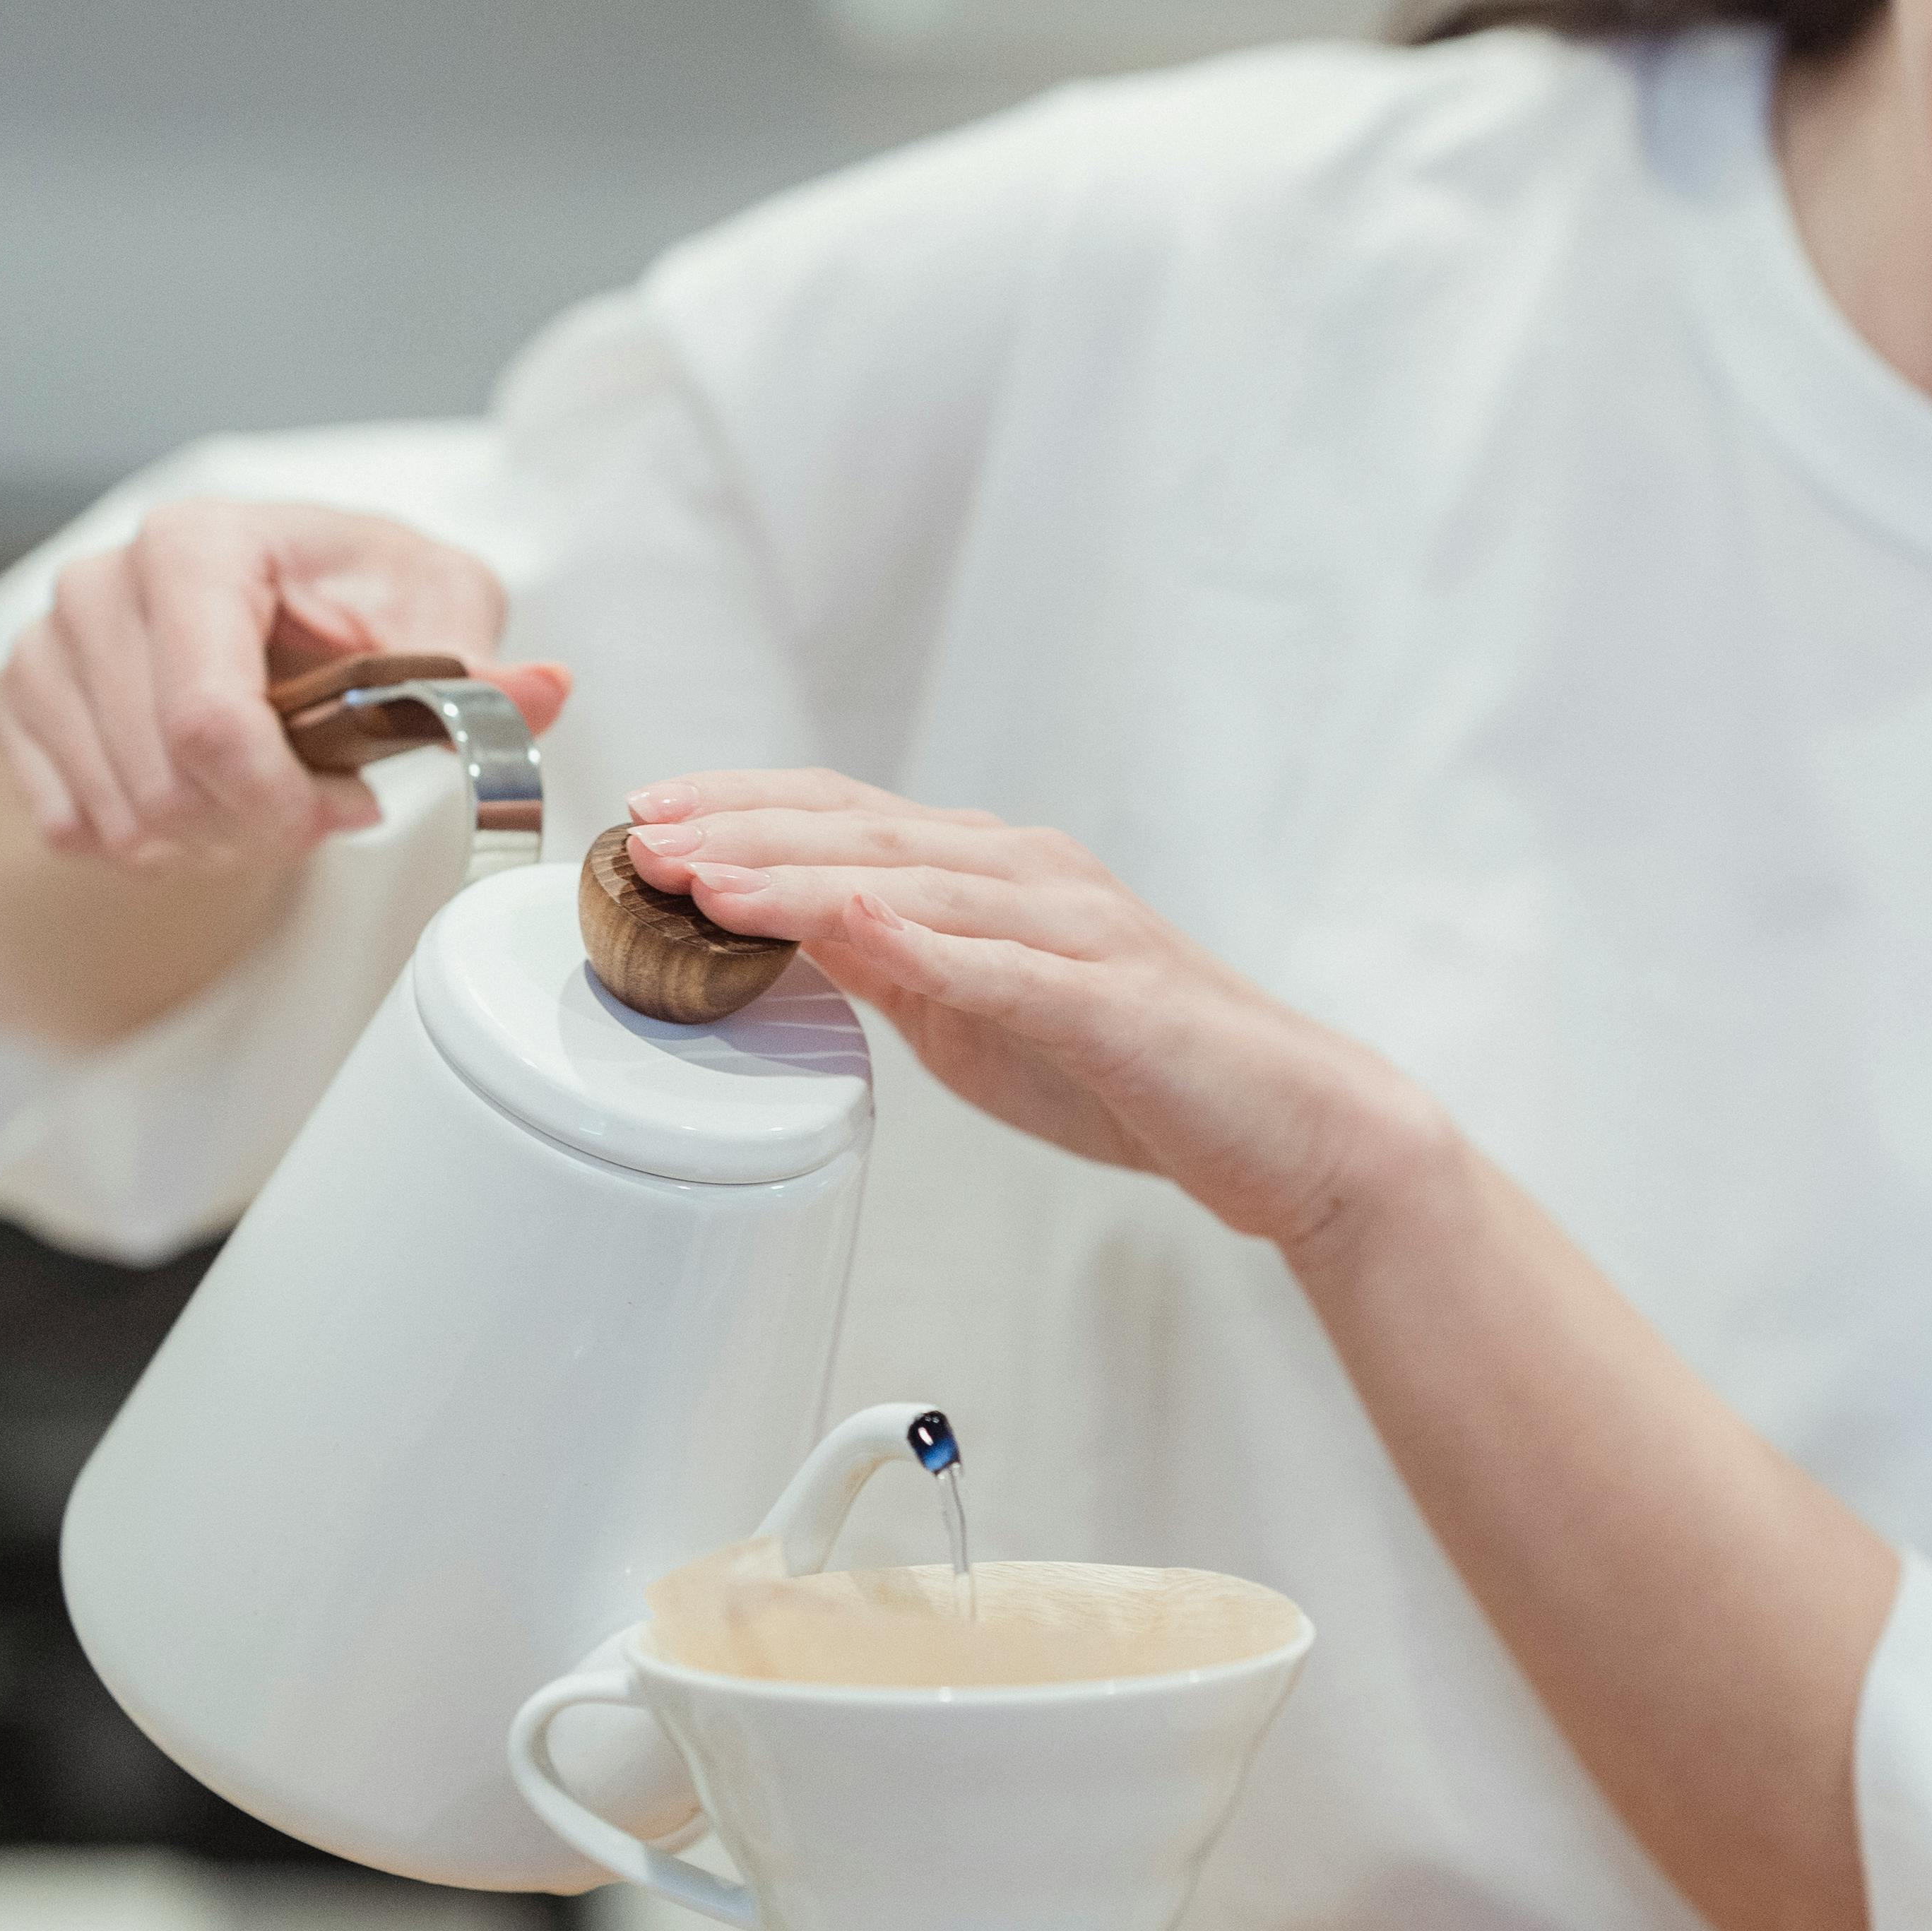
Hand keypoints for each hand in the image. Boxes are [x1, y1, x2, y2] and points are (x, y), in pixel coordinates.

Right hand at [0, 499, 570, 878]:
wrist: (275, 590)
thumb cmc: (354, 592)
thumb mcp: (439, 606)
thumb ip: (479, 667)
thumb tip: (546, 690)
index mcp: (202, 545)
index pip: (208, 718)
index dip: (281, 799)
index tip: (353, 808)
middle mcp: (102, 585)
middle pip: (163, 783)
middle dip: (259, 827)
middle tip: (323, 811)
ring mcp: (47, 644)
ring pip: (119, 818)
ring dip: (211, 840)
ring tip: (269, 797)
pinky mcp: (21, 703)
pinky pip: (73, 828)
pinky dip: (151, 842)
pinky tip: (205, 796)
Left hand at [624, 770, 1429, 1257]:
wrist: (1289, 1122)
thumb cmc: (1138, 1071)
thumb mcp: (981, 1013)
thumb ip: (893, 968)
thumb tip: (788, 942)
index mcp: (995, 872)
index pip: (845, 817)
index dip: (741, 808)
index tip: (646, 816)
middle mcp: (1031, 874)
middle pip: (862, 833)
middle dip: (741, 829)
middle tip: (642, 835)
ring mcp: (1074, 928)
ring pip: (916, 884)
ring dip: (800, 877)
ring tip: (705, 879)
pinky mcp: (1111, 998)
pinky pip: (1004, 966)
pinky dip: (924, 944)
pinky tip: (852, 930)